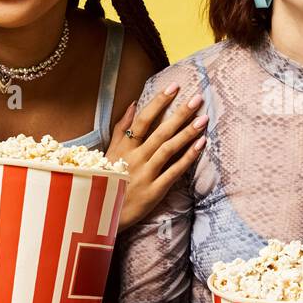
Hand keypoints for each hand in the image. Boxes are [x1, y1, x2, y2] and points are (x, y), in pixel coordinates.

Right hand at [106, 83, 207, 228]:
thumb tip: (134, 104)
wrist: (99, 216)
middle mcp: (134, 158)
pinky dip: (188, 157)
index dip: (159, 102)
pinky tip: (201, 145)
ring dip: (187, 133)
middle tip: (198, 98)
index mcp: (123, 147)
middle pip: (160, 131)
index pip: (143, 119)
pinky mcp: (154, 191)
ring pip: (169, 149)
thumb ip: (121, 129)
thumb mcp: (109, 153)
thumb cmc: (106, 181)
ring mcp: (145, 175)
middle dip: (180, 113)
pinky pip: (174, 171)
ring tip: (203, 119)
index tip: (174, 87)